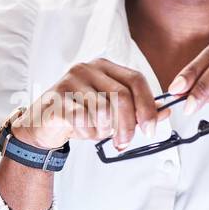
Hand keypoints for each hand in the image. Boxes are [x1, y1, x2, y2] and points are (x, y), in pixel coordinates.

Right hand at [12, 58, 161, 150]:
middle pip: (121, 96)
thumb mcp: (111, 113)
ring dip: (103, 130)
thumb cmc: (79, 115)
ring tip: (95, 132)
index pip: (136, 80)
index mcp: (105, 67)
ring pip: (103, 110)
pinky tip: (81, 133)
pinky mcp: (57, 97)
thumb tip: (166, 113)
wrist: (42, 124)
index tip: (150, 128)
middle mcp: (88, 68)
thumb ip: (137, 111)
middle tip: (124, 142)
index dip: (147, 105)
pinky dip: (87, 133)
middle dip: (128, 125)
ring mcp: (70, 80)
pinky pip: (83, 120)